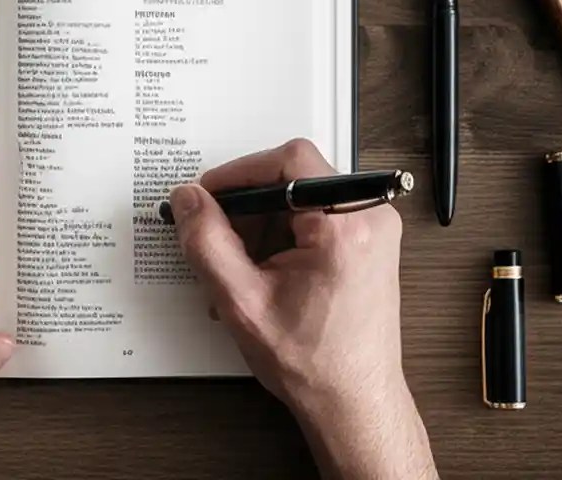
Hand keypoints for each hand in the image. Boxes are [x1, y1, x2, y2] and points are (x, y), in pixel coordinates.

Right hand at [169, 139, 435, 479]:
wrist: (354, 401)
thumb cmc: (313, 363)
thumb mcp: (242, 301)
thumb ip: (207, 242)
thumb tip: (189, 200)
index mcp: (346, 227)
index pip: (289, 161)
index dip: (239, 172)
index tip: (208, 195)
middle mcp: (369, 219)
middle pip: (292, 179)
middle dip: (246, 208)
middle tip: (217, 239)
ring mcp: (373, 230)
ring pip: (299, 199)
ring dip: (259, 227)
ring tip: (238, 270)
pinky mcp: (367, 244)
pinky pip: (314, 218)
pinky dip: (279, 238)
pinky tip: (260, 274)